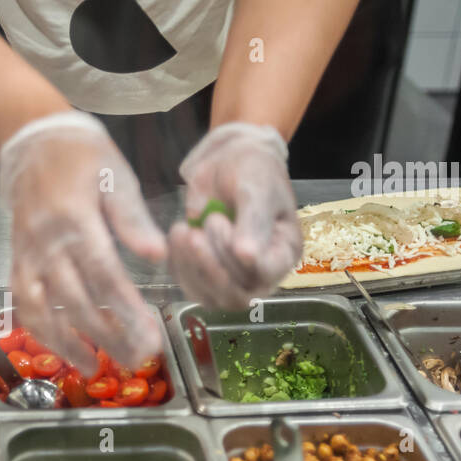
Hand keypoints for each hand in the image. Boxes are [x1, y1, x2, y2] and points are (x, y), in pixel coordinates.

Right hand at [0, 111, 165, 371]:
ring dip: (67, 343)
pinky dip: (40, 332)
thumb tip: (158, 255)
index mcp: (74, 220)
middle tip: (137, 358)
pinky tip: (62, 350)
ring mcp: (26, 255)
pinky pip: (23, 304)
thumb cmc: (83, 157)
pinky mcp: (16, 261)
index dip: (126, 309)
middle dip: (107, 335)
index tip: (150, 334)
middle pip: (76, 300)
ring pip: (43, 310)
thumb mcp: (116, 175)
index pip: (103, 274)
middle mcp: (45, 244)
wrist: (33, 141)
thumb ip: (133, 218)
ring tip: (94, 368)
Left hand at [167, 122, 302, 309]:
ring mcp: (232, 278)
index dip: (237, 258)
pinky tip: (177, 234)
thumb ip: (255, 222)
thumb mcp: (258, 189)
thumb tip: (248, 257)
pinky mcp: (205, 274)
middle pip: (236, 295)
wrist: (228, 162)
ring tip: (182, 231)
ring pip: (210, 298)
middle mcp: (260, 273)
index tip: (219, 220)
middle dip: (211, 263)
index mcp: (283, 253)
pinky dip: (177, 265)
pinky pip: (189, 286)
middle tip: (197, 229)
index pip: (263, 275)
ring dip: (191, 267)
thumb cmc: (252, 171)